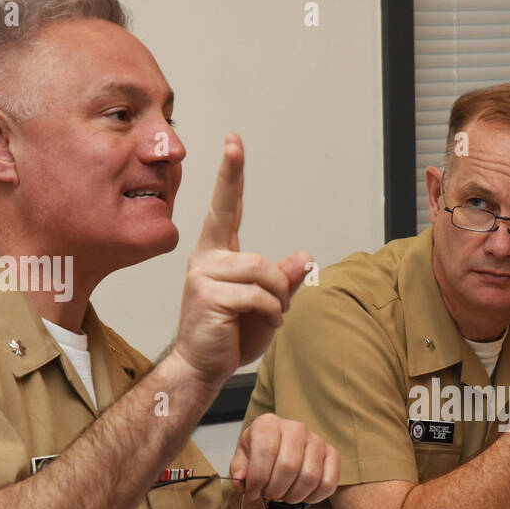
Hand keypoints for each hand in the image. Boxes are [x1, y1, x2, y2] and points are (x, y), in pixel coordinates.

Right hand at [172, 134, 311, 385]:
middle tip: (255, 221)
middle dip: (258, 238)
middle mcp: (206, 258)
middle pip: (248, 242)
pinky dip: (271, 313)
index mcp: (218, 253)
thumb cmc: (232, 334)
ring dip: (277, 299)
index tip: (233, 142)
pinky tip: (265, 324)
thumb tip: (306, 256)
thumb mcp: (269, 305)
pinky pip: (258, 296)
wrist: (203, 366)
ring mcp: (204, 275)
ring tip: (271, 317)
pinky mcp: (208, 296)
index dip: (230, 175)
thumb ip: (285, 280)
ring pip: (261, 272)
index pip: (225, 207)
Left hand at [230, 414, 339, 503]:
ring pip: (310, 477)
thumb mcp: (243, 457)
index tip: (252, 493)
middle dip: (275, 489)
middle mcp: (295, 427)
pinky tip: (301, 496)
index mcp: (268, 423)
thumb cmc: (262, 452)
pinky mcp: (332, 454)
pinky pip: (328, 483)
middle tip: (268, 494)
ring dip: (293, 495)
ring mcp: (317, 440)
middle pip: (288, 466)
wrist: (283, 447)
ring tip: (283, 494)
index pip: (265, 452)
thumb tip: (242, 480)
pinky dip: (313, 497)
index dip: (257, 479)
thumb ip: (239, 469)